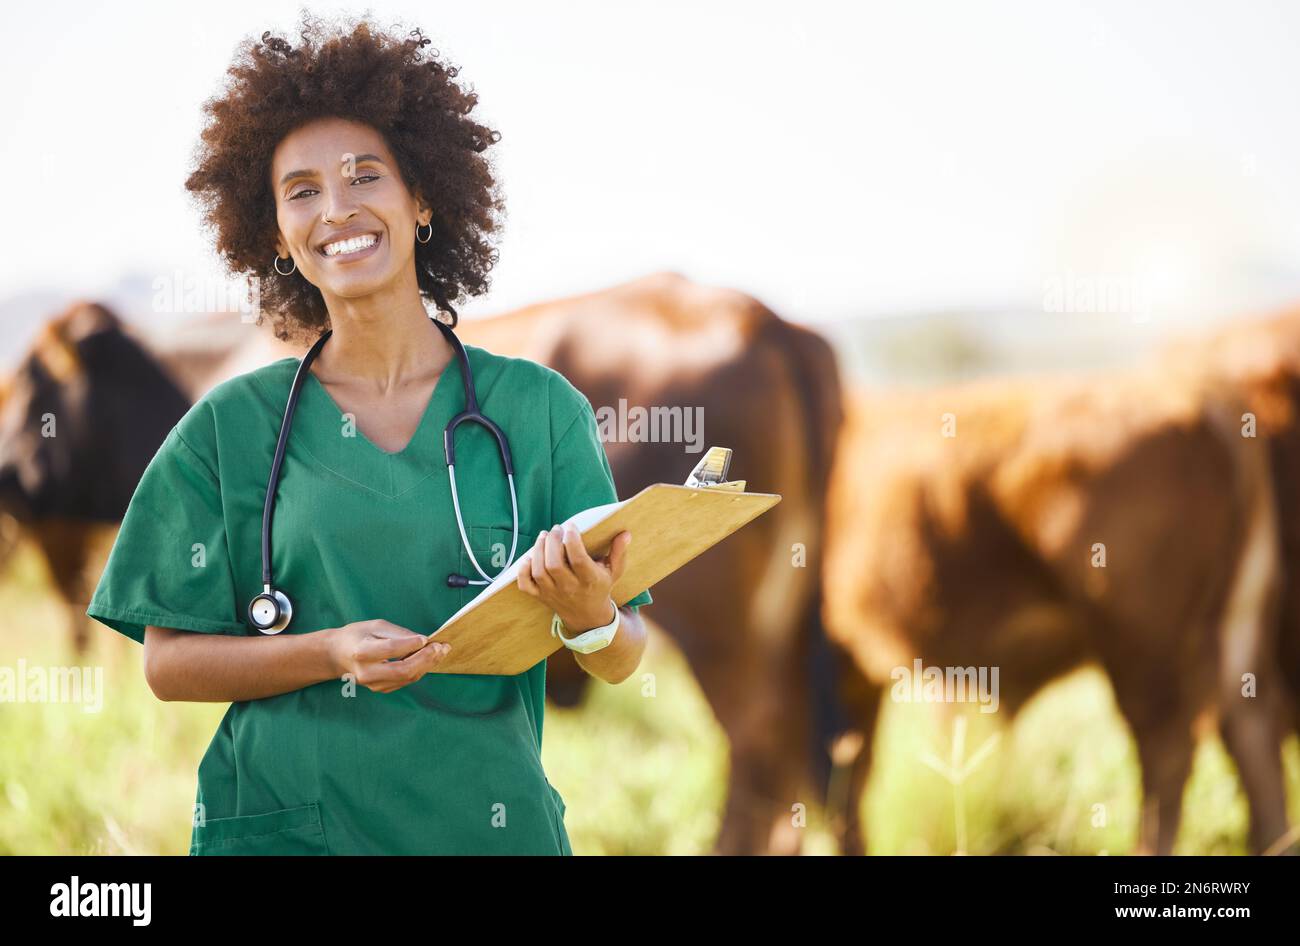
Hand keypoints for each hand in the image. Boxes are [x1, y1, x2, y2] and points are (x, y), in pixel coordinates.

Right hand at [326, 619, 450, 693]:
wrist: (338, 655)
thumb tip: (423, 640)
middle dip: (425, 659)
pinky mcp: (380, 689)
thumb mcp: (375, 626)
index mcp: (361, 651)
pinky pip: (405, 680)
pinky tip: (429, 659)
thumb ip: (399, 634)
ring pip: (407, 677)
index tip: (426, 639)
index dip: (410, 645)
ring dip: (428, 664)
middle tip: (441, 647)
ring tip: (441, 651)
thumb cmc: (358, 636)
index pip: (389, 649)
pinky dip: (420, 670)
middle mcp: (366, 672)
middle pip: (402, 670)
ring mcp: (373, 684)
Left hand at [517, 524, 629, 630]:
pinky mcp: (541, 597)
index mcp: (589, 580)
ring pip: (540, 571)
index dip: (572, 539)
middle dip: (552, 541)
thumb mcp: (614, 571)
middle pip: (554, 563)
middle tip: (556, 529)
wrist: (588, 617)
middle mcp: (570, 588)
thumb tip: (625, 534)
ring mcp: (553, 594)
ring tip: (544, 536)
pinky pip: (526, 585)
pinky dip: (523, 570)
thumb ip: (619, 552)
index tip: (571, 526)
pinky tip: (529, 557)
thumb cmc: (600, 587)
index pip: (578, 559)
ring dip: (538, 550)